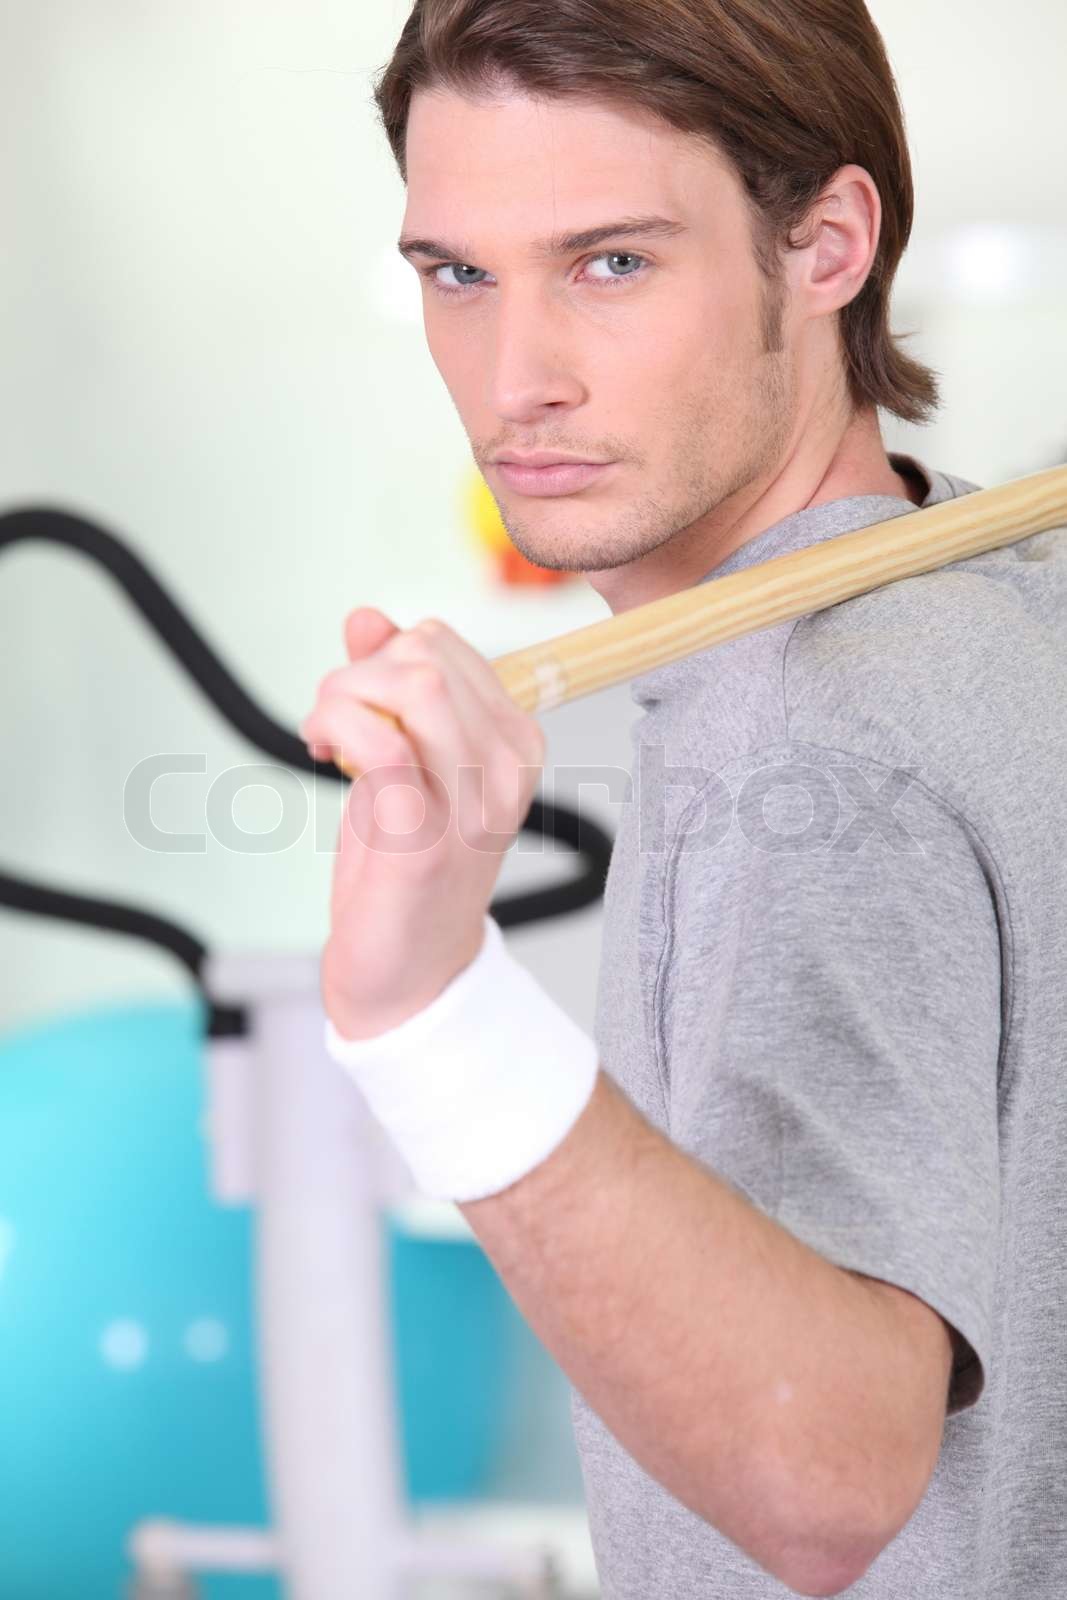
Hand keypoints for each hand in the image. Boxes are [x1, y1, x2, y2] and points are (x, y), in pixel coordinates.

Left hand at [300, 607, 545, 1040]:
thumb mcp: (404, 761)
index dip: (381, 657)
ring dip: (342, 699)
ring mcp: (474, 805)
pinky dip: (338, 731)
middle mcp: (508, 769)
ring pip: (412, 687)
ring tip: (325, 738)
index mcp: (515, 742)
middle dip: (355, 675)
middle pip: (425, 655)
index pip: (443, 642)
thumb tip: (365, 617)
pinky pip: (382, 745)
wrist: (411, 973)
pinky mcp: (425, 839)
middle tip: (330, 724)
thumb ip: (389, 685)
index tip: (354, 706)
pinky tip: (323, 754)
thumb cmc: (406, 867)